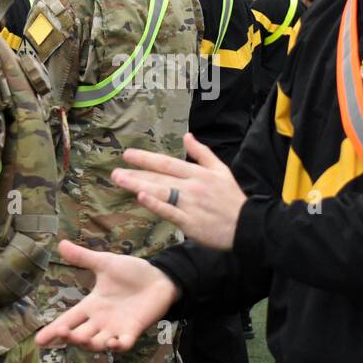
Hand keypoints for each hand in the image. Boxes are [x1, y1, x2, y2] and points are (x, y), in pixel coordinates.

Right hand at [35, 240, 180, 352]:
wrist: (159, 277)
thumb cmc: (132, 272)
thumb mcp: (105, 263)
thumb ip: (83, 257)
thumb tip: (60, 243)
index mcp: (92, 305)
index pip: (69, 319)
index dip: (54, 330)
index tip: (39, 340)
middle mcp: (101, 321)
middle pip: (80, 335)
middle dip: (70, 337)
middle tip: (63, 333)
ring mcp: (117, 328)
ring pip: (98, 343)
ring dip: (91, 344)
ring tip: (84, 340)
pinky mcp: (133, 330)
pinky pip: (124, 344)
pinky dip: (118, 346)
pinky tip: (113, 343)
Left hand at [110, 133, 247, 250]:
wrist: (247, 225)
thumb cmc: (232, 199)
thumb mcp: (221, 170)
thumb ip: (203, 153)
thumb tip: (188, 136)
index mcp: (198, 173)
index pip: (167, 163)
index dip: (147, 158)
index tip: (128, 155)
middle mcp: (192, 186)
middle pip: (160, 177)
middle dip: (136, 173)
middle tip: (115, 171)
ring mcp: (190, 204)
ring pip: (161, 192)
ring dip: (139, 185)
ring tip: (120, 180)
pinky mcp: (190, 222)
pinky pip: (170, 212)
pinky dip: (156, 204)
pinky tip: (141, 199)